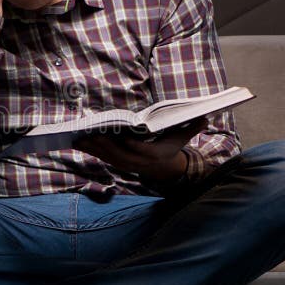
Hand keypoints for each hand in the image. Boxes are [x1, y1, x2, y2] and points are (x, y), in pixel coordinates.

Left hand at [73, 116, 207, 181]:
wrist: (162, 167)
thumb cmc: (171, 146)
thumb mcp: (182, 136)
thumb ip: (192, 127)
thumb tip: (206, 118)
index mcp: (153, 154)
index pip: (141, 151)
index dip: (131, 146)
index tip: (122, 138)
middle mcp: (137, 162)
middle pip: (118, 155)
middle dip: (104, 146)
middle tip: (91, 134)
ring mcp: (125, 163)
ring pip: (107, 157)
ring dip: (92, 148)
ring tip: (78, 138)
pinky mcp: (116, 162)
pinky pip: (101, 156)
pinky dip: (89, 150)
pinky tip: (77, 141)